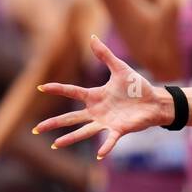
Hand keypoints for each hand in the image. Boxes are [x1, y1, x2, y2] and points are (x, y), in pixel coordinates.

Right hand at [35, 35, 172, 158]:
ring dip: (70, 138)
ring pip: (84, 131)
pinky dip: (105, 147)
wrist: (155, 101)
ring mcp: (106, 122)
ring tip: (56, 145)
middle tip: (36, 129)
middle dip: (54, 123)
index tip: (41, 88)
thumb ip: (105, 54)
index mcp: (95, 96)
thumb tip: (92, 37)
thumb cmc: (137, 86)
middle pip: (70, 117)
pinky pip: (110, 139)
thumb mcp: (120, 68)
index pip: (72, 91)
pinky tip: (98, 154)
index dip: (57, 89)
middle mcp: (97, 111)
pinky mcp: (119, 129)